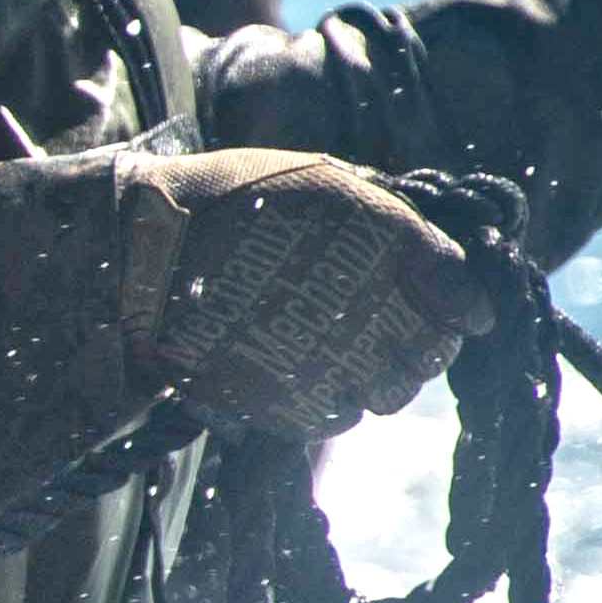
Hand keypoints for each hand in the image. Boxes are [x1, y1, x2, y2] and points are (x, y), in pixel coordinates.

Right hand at [116, 148, 512, 441]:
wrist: (141, 244)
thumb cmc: (233, 199)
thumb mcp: (324, 183)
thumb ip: (390, 226)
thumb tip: (450, 280)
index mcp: (386, 241)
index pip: (460, 295)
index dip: (459, 307)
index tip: (453, 313)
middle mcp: (368, 305)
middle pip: (430, 354)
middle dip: (417, 348)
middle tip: (386, 334)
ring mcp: (326, 359)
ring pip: (388, 394)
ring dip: (375, 379)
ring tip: (340, 356)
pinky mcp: (282, 402)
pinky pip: (334, 419)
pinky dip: (329, 403)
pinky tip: (306, 376)